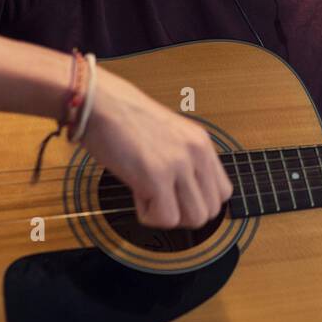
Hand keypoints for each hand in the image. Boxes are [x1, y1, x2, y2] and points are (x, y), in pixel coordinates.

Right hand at [79, 69, 233, 229]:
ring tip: (147, 193)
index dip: (198, 201)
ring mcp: (179, 164)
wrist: (99, 102)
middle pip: (211, 210)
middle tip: (159, 197)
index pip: (223, 192)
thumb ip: (184, 160)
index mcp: (201, 142)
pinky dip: (148, 215)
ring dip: (167, 215)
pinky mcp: (156, 176)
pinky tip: (136, 193)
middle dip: (183, 213)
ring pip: (194, 219)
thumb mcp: (169, 134)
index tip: (176, 195)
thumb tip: (186, 195)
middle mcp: (196, 152)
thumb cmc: (124, 117)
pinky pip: (166, 218)